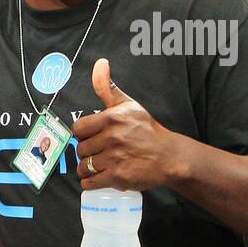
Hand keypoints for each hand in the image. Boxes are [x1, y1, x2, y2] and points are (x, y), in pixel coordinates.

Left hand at [73, 59, 181, 190]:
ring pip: (84, 166)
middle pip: (80, 149)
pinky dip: (90, 182)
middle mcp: (112, 138)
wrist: (170, 156)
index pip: (78, 129)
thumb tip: (100, 64)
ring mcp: (114, 158)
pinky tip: (98, 177)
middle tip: (99, 151)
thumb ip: (108, 88)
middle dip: (87, 152)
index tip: (91, 137)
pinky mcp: (118, 177)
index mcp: (111, 119)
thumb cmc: (147, 130)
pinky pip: (90, 182)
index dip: (82, 134)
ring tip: (100, 164)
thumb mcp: (129, 105)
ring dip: (88, 168)